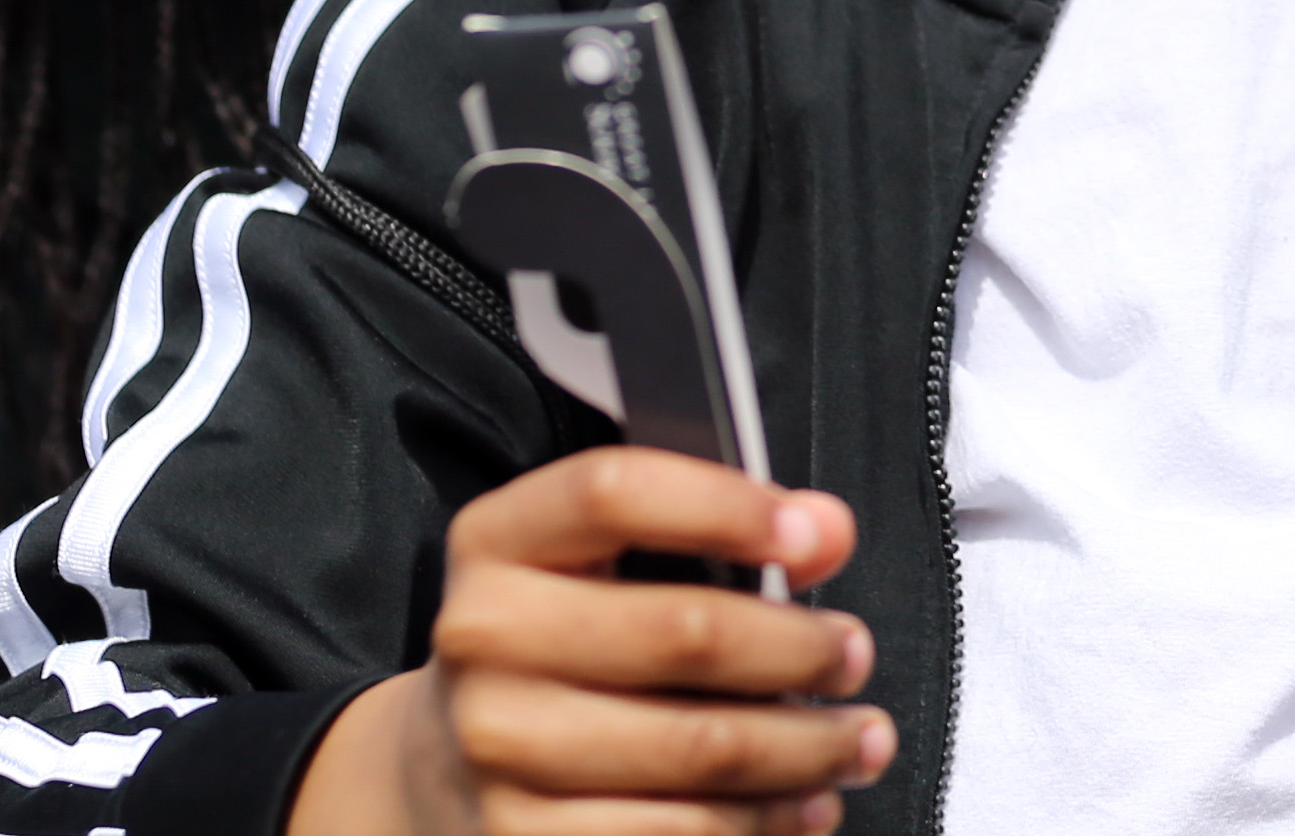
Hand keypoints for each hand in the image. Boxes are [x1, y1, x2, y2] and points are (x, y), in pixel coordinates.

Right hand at [291, 451, 891, 835]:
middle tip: (853, 653)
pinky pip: (679, 835)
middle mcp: (485, 639)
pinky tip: (804, 801)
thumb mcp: (599, 558)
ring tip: (857, 738)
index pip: (615, 492)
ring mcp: (499, 749)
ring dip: (806, 747)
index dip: (725, 504)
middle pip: (685, 633)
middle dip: (801, 648)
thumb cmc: (551, 642)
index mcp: (497, 541)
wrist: (438, 767)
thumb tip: (824, 531)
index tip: (811, 533)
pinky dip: (763, 822)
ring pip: (702, 748)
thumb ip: (711, 521)